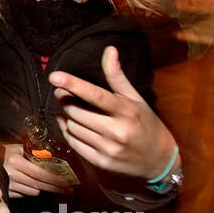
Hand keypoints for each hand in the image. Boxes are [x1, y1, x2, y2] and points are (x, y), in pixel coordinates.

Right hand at [3, 143, 76, 196]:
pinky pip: (23, 195)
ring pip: (32, 191)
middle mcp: (12, 174)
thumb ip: (32, 150)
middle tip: (68, 190)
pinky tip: (34, 187)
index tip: (67, 183)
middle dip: (55, 188)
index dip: (55, 180)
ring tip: (54, 188)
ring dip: (43, 189)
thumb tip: (49, 155)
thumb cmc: (1, 151)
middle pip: (38, 185)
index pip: (40, 174)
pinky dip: (30, 191)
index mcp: (16, 161)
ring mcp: (8, 185)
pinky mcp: (5, 192)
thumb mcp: (16, 146)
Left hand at [49, 45, 176, 178]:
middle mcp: (117, 131)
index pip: (95, 95)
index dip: (73, 84)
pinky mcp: (100, 162)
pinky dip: (67, 131)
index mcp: (126, 111)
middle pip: (76, 111)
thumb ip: (117, 76)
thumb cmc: (146, 124)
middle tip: (62, 92)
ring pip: (72, 127)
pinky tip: (69, 124)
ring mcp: (108, 149)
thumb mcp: (135, 98)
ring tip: (71, 109)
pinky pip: (73, 143)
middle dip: (65, 99)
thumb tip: (109, 49)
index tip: (54, 76)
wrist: (159, 160)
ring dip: (67, 116)